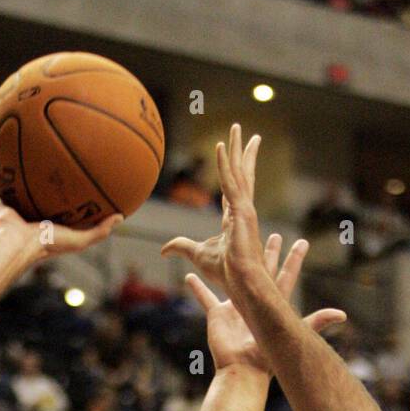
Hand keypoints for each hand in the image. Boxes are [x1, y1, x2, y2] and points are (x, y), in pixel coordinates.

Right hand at [0, 169, 122, 258]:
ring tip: (9, 157)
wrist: (16, 246)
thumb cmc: (47, 245)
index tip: (64, 188)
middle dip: (31, 186)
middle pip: (27, 200)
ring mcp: (6, 214)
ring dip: (7, 178)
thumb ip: (99, 230)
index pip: (51, 213)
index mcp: (42, 228)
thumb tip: (121, 217)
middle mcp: (23, 220)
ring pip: (5, 193)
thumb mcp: (79, 239)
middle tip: (38, 168)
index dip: (56, 203)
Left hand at [160, 123, 266, 297]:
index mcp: (236, 216)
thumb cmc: (226, 272)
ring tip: (237, 128)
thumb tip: (163, 249)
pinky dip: (225, 163)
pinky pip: (231, 181)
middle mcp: (243, 208)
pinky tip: (221, 146)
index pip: (235, 185)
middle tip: (241, 129)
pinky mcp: (243, 211)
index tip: (240, 152)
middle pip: (241, 172)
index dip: (236, 167)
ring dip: (237, 147)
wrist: (241, 282)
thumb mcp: (196, 254)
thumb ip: (181, 247)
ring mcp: (245, 208)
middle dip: (242, 149)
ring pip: (239, 170)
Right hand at [185, 233, 345, 374]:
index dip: (295, 259)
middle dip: (269, 253)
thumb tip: (343, 314)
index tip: (302, 242)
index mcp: (272, 304)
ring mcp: (235, 308)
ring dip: (230, 265)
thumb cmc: (267, 356)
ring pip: (230, 280)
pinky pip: (204, 298)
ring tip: (227, 248)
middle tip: (273, 234)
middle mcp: (254, 302)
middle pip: (263, 271)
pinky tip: (189, 276)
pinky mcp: (217, 316)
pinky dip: (197, 288)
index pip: (287, 276)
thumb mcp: (293, 333)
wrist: (242, 371)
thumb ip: (317, 322)